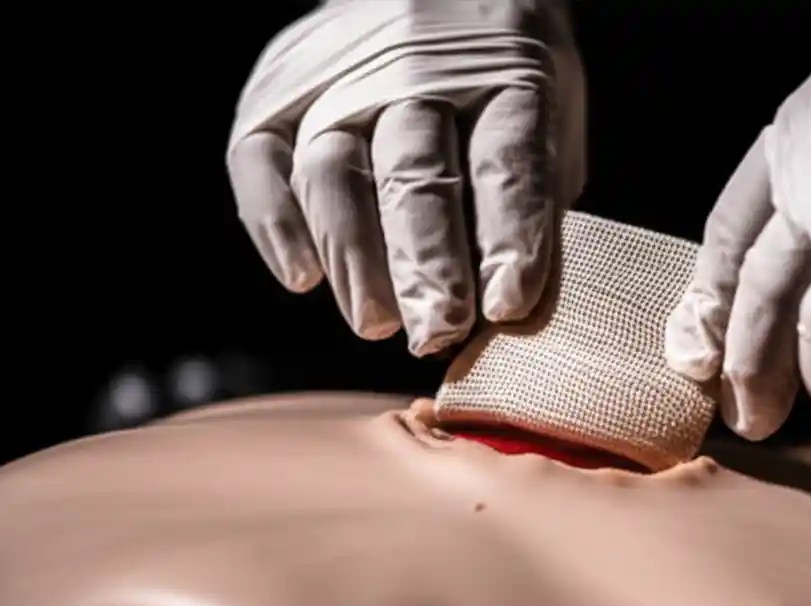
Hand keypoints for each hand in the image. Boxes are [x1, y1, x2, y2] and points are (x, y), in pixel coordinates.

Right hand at [228, 1, 585, 355]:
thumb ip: (535, 203)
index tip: (507, 306)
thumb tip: (512, 311)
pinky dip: (275, 222)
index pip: (506, 158)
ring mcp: (339, 78)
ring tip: (376, 323)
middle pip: (414, 170)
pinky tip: (301, 278)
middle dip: (424, 262)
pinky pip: (259, 158)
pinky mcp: (277, 94)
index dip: (508, 235)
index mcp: (505, 72)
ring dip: (353, 255)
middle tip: (434, 331)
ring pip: (333, 169)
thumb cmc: (505, 85)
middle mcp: (415, 69)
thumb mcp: (551, 125)